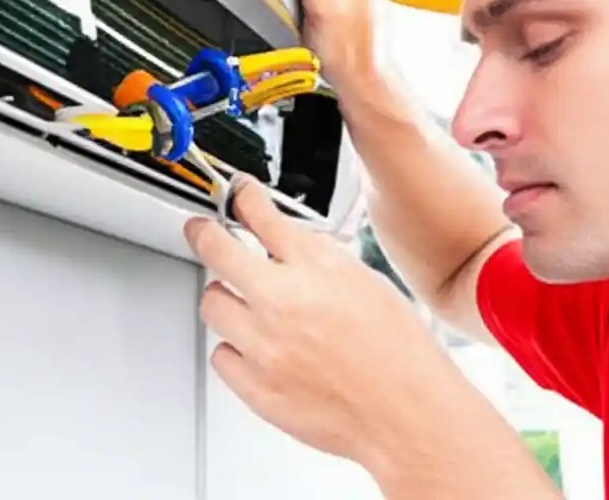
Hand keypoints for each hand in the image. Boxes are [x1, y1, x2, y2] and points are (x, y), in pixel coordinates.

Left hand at [184, 175, 469, 469]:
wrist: (407, 414)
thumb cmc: (398, 353)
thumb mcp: (366, 281)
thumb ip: (318, 258)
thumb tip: (283, 239)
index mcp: (316, 269)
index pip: (260, 214)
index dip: (242, 196)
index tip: (237, 194)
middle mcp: (284, 302)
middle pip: (214, 249)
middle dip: (203, 233)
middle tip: (201, 231)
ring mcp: (264, 346)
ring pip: (212, 304)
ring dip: (225, 297)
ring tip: (247, 304)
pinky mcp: (255, 387)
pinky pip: (221, 354)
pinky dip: (234, 347)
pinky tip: (258, 348)